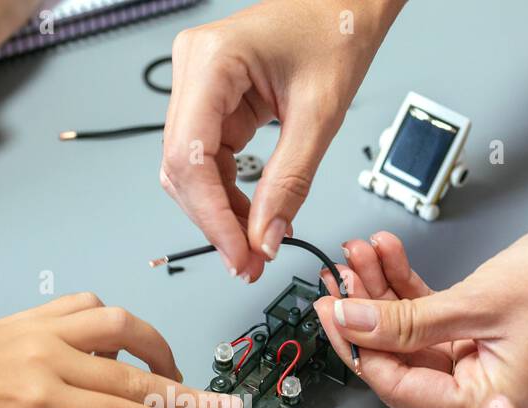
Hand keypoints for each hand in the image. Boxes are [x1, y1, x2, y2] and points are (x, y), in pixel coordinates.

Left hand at [0, 293, 239, 407]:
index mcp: (40, 402)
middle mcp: (47, 356)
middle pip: (136, 375)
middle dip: (187, 395)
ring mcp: (39, 329)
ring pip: (118, 326)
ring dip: (156, 350)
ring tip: (175, 378)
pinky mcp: (28, 316)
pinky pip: (85, 307)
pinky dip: (114, 323)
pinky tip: (121, 346)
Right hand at [160, 0, 401, 280]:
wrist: (345, 3)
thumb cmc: (335, 31)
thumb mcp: (320, 115)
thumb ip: (290, 182)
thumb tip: (264, 237)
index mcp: (212, 60)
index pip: (190, 156)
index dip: (210, 214)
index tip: (237, 252)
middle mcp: (192, 70)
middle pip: (182, 168)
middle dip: (213, 221)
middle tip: (246, 262)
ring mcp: (198, 86)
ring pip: (191, 171)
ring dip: (219, 213)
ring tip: (253, 248)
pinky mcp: (212, 102)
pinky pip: (209, 161)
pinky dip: (229, 195)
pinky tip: (253, 219)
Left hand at [315, 214, 527, 407]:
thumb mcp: (475, 302)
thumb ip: (406, 320)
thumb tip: (353, 323)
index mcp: (489, 402)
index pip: (401, 388)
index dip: (359, 351)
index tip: (332, 316)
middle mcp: (483, 386)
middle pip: (400, 358)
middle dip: (365, 314)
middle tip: (336, 283)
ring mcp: (482, 355)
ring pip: (411, 330)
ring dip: (382, 292)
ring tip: (360, 256)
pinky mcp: (482, 326)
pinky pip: (430, 312)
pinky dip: (406, 285)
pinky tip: (386, 256)